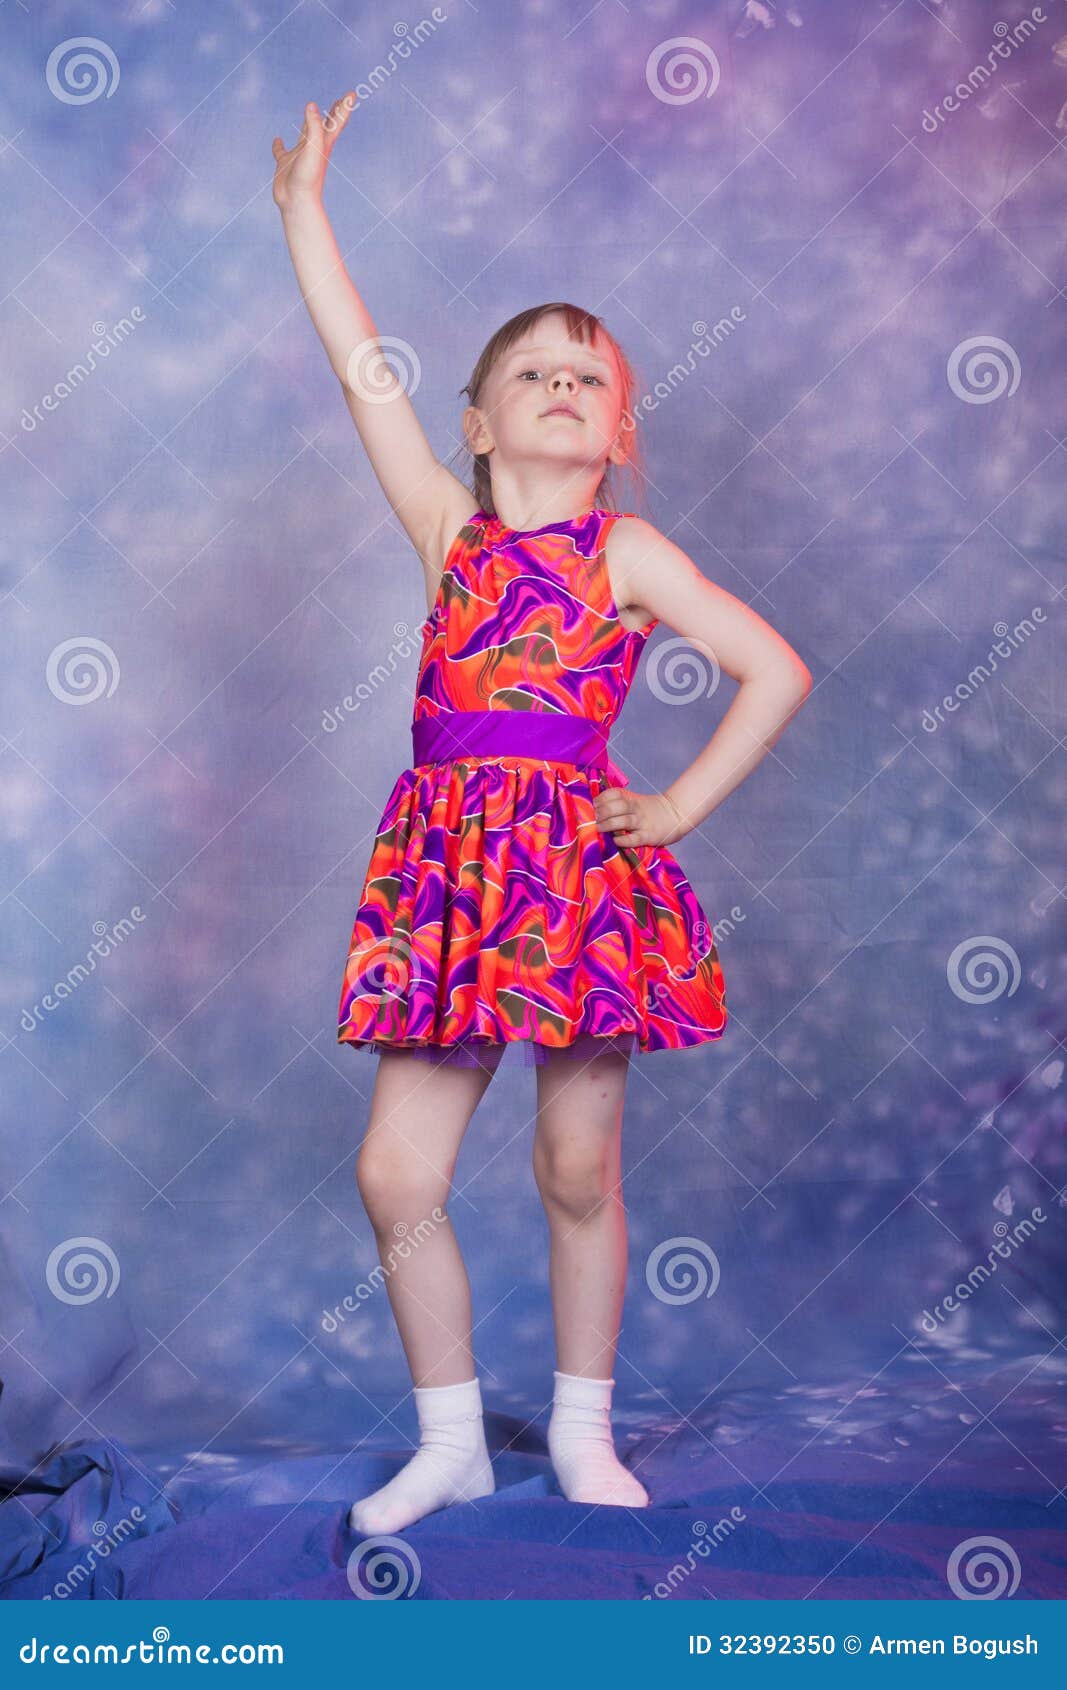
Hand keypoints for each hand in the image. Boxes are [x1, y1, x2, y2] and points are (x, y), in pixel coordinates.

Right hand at [271, 94, 355, 211]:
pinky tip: (278, 140)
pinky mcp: (285, 163)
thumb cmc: (308, 177)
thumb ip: (313, 126)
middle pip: (325, 125)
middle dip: (334, 112)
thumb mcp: (313, 148)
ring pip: (305, 134)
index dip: (344, 107)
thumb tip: (312, 105)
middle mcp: (313, 148)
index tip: (351, 94)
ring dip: (308, 122)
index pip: (336, 121)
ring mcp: (299, 155)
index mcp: (324, 144)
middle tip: (341, 100)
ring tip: (310, 110)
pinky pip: (281, 151)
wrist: (297, 202)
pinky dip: (278, 145)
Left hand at [593, 786, 688, 849]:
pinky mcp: (648, 836)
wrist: (675, 814)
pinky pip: (634, 839)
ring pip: (624, 821)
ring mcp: (642, 822)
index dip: (600, 799)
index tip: (592, 807)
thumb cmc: (648, 809)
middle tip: (592, 820)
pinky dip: (624, 840)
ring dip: (608, 825)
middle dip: (602, 812)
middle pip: (617, 806)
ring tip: (598, 829)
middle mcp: (636, 808)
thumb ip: (617, 803)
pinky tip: (616, 841)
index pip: (613, 794)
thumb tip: (593, 810)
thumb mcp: (634, 800)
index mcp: (631, 798)